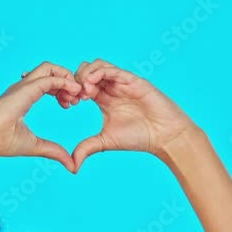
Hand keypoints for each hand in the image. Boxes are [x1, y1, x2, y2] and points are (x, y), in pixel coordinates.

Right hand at [0, 63, 85, 171]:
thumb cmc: (1, 142)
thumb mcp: (35, 145)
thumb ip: (54, 151)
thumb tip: (72, 165)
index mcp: (23, 97)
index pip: (47, 83)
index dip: (62, 90)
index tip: (71, 105)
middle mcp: (24, 88)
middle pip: (50, 71)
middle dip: (68, 81)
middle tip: (78, 99)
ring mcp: (24, 86)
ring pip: (50, 68)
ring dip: (67, 77)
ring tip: (77, 93)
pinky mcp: (26, 88)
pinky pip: (50, 77)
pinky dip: (65, 81)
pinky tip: (73, 92)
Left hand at [41, 59, 196, 171]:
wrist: (164, 137)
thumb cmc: (139, 138)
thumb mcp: (105, 142)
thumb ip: (86, 148)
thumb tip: (71, 166)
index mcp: (103, 98)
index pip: (81, 84)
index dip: (71, 91)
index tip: (67, 104)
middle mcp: (111, 87)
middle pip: (86, 70)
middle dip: (75, 81)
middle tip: (74, 98)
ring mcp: (122, 82)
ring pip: (98, 66)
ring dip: (85, 75)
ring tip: (83, 92)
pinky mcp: (133, 81)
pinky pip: (113, 70)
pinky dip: (99, 74)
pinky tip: (92, 87)